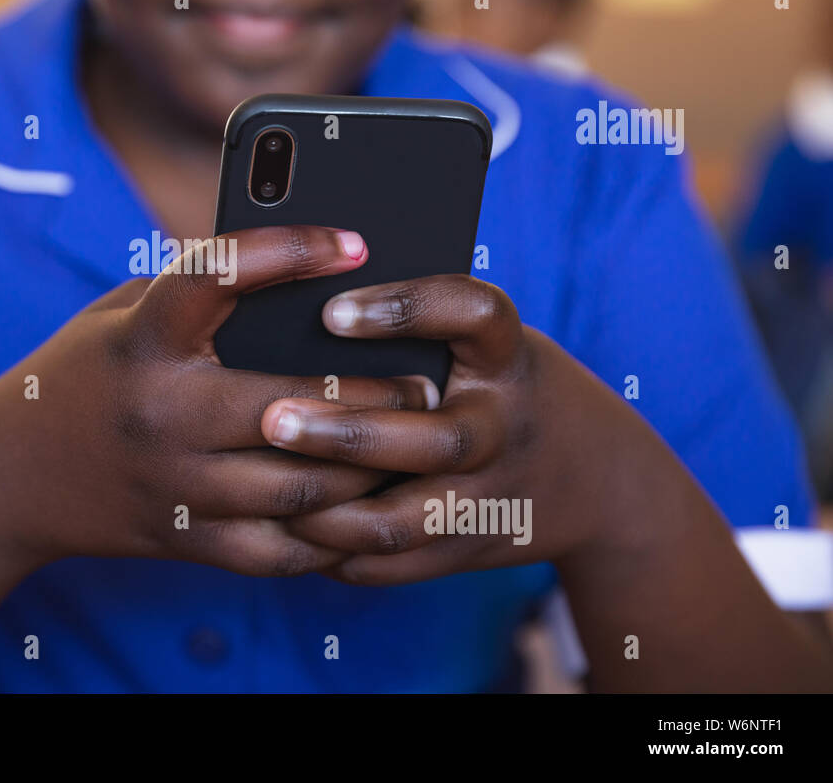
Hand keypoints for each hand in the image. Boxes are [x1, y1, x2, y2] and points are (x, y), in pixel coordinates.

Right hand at [0, 226, 436, 577]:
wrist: (6, 477)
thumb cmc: (82, 375)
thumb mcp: (121, 315)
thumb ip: (194, 293)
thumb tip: (298, 270)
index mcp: (142, 338)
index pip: (218, 274)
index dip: (290, 249)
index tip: (354, 239)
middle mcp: (161, 410)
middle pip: (294, 398)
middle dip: (374, 391)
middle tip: (424, 382)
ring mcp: (175, 482)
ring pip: (303, 482)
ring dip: (368, 465)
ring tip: (410, 444)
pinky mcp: (184, 538)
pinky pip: (277, 548)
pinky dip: (329, 532)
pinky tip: (361, 507)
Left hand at [259, 274, 677, 584]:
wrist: (603, 477)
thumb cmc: (504, 384)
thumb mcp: (488, 345)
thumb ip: (420, 334)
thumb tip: (297, 314)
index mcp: (509, 357)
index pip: (473, 313)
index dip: (405, 309)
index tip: (333, 312)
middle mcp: (504, 428)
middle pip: (434, 441)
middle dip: (347, 434)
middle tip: (273, 420)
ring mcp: (488, 498)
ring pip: (402, 521)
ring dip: (329, 512)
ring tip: (270, 486)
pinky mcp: (468, 549)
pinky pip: (392, 565)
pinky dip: (336, 552)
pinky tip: (289, 526)